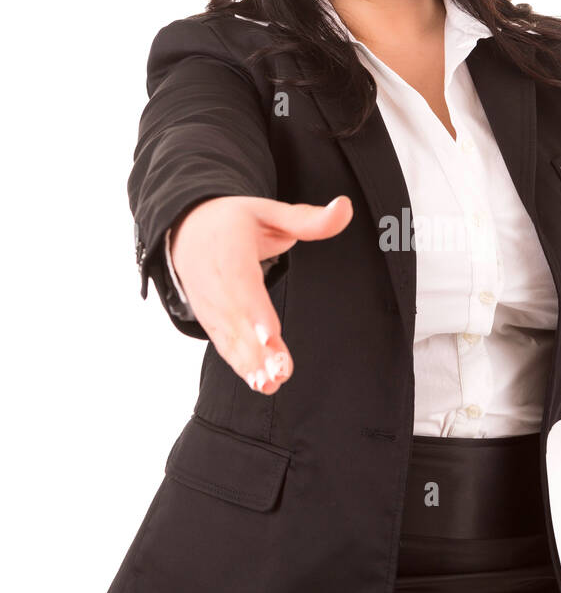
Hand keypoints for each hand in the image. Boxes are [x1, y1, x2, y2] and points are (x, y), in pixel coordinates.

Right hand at [170, 194, 352, 392]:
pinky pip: (226, 346)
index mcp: (230, 253)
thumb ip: (307, 218)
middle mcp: (216, 284)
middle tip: (281, 373)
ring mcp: (212, 307)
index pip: (242, 286)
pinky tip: (261, 385)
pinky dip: (241, 367)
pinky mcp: (213, 322)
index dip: (255, 313)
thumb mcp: (268, 210)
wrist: (184, 231)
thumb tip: (345, 207)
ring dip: (251, 364)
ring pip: (232, 339)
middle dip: (258, 350)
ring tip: (271, 385)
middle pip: (239, 321)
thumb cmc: (233, 221)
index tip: (271, 334)